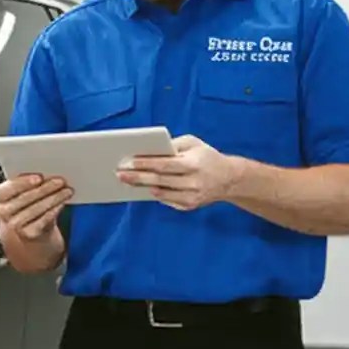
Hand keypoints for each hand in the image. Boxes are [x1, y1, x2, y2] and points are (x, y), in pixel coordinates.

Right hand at [0, 174, 72, 241]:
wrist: (31, 233)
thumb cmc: (29, 206)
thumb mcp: (25, 193)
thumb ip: (30, 183)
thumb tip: (47, 174)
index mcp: (2, 197)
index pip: (6, 189)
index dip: (23, 182)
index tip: (39, 177)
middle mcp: (4, 212)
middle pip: (24, 198)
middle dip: (44, 188)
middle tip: (59, 181)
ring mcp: (15, 225)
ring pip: (35, 209)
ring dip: (53, 199)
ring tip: (66, 191)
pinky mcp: (28, 235)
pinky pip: (42, 221)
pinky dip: (54, 211)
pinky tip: (61, 203)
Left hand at [116, 135, 242, 211]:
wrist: (229, 178)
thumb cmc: (205, 156)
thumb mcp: (193, 143)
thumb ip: (172, 144)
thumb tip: (149, 150)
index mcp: (193, 164)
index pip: (164, 165)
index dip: (145, 164)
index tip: (128, 162)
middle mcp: (193, 182)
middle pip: (159, 180)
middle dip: (137, 177)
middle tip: (119, 173)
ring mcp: (192, 197)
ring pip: (161, 193)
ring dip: (142, 187)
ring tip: (125, 181)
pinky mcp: (189, 206)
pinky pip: (167, 200)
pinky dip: (154, 194)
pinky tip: (141, 188)